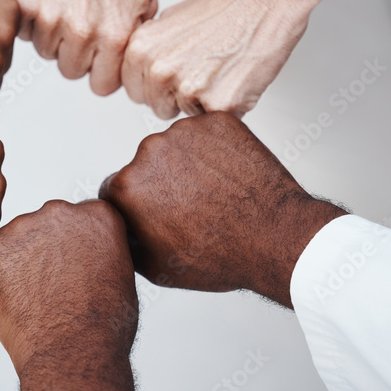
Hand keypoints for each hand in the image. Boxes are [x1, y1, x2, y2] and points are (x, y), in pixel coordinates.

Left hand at [0, 200, 138, 390]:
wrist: (74, 354)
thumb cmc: (103, 325)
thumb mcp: (120, 273)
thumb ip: (100, 249)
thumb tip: (85, 252)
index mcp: (97, 214)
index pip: (80, 219)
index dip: (76, 248)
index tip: (76, 270)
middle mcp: (60, 211)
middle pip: (46, 224)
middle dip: (46, 250)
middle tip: (53, 288)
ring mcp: (24, 227)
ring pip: (17, 241)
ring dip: (20, 263)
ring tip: (35, 299)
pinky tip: (16, 301)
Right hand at [10, 0, 157, 95]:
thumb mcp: (144, 3)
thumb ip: (132, 44)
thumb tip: (124, 74)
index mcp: (114, 36)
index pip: (102, 86)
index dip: (102, 70)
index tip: (102, 52)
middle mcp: (80, 32)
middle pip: (71, 71)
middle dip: (78, 53)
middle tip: (84, 20)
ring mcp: (48, 18)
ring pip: (46, 52)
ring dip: (55, 35)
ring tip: (68, 2)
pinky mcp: (23, 3)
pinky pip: (24, 31)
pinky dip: (34, 18)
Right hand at [99, 112, 345, 306]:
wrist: (275, 237)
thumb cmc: (221, 256)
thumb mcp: (156, 269)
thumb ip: (126, 242)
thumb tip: (119, 229)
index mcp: (128, 186)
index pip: (115, 188)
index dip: (136, 206)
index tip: (157, 214)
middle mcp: (149, 151)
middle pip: (145, 164)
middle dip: (161, 182)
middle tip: (191, 206)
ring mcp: (186, 132)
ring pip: (177, 146)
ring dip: (188, 163)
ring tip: (214, 193)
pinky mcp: (217, 121)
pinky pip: (208, 133)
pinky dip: (216, 150)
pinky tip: (229, 177)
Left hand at [122, 0, 341, 118]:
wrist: (266, 1)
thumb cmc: (226, 7)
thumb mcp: (169, 21)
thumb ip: (150, 51)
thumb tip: (141, 72)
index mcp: (141, 50)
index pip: (134, 90)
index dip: (157, 86)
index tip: (175, 74)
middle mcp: (159, 70)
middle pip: (158, 108)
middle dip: (178, 97)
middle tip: (203, 71)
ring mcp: (188, 89)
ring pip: (187, 117)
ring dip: (204, 103)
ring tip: (220, 72)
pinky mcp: (219, 105)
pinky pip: (216, 121)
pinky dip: (228, 107)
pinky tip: (234, 79)